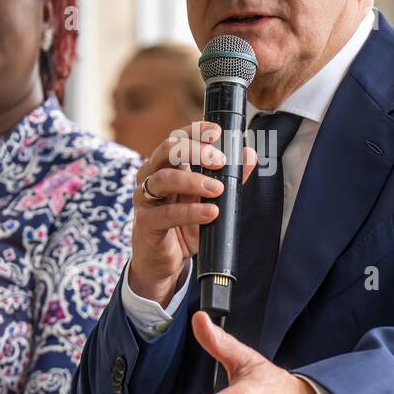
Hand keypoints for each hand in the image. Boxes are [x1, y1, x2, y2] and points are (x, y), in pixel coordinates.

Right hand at [127, 121, 257, 307]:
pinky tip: (210, 212)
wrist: (163, 262)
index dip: (196, 131)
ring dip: (193, 180)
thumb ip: (228, 178)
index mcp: (166, 165)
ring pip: (164, 178)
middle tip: (220, 160)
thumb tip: (249, 155)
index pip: (178, 138)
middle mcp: (151, 176)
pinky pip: (166, 213)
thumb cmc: (183, 226)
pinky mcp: (146, 223)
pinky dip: (190, 211)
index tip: (217, 133)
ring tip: (217, 189)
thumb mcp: (208, 200)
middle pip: (168, 150)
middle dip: (196, 151)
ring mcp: (145, 198)